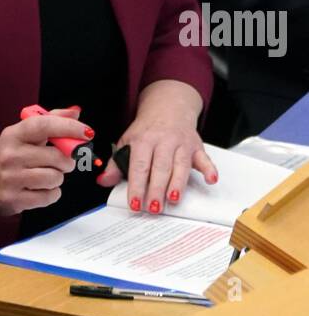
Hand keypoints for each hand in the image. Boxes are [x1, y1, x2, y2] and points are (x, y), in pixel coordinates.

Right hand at [0, 106, 89, 215]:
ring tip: (44, 177)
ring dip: (56, 179)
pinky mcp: (14, 200)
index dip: (70, 128)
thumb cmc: (1, 158)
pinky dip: (50, 194)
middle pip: (58, 157)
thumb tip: (74, 114)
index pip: (45, 125)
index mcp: (13, 135)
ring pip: (55, 178)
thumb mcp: (19, 136)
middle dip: (66, 161)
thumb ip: (48, 122)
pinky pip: (49, 197)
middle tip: (60, 162)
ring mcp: (11, 179)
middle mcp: (11, 156)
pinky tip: (38, 189)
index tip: (87, 132)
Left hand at [96, 80, 215, 211]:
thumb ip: (115, 164)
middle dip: (157, 189)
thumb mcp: (126, 141)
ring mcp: (182, 143)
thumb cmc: (146, 130)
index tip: (135, 204)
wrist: (168, 106)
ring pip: (180, 165)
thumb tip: (103, 181)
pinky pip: (204, 158)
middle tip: (153, 208)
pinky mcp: (197, 147)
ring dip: (177, 184)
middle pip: (160, 168)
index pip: (139, 166)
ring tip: (173, 200)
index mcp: (143, 140)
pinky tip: (211, 179)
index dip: (137, 186)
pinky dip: (209, 169)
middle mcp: (163, 141)